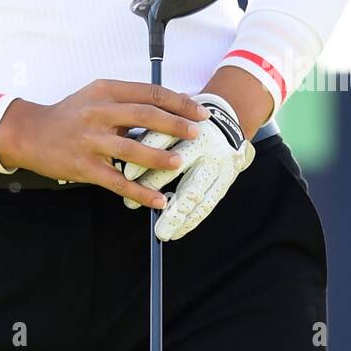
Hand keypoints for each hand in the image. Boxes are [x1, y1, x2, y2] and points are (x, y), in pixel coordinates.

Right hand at [0, 80, 212, 208]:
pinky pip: (118, 181)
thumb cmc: (69, 114)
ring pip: (132, 149)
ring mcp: (91, 140)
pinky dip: (140, 192)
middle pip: (144, 115)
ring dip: (159, 157)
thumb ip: (127, 99)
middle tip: (196, 133)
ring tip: (179, 162)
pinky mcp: (85, 166)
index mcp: (105, 91)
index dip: (178, 102)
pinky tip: (157, 199)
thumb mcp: (95, 96)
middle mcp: (98, 113)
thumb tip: (170, 103)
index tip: (199, 112)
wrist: (31, 132)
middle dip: (175, 124)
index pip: (149, 93)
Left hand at [120, 94, 255, 239]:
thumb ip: (149, 135)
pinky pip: (208, 204)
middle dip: (154, 186)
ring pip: (195, 191)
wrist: (227, 121)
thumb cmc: (187, 121)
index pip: (163, 137)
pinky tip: (177, 231)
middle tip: (130, 203)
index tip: (125, 174)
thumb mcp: (170, 118)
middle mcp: (205, 142)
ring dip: (177, 214)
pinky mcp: (226, 179)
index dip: (145, 155)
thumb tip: (123, 159)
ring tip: (161, 230)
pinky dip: (191, 220)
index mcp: (188, 122)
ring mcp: (218, 162)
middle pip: (178, 166)